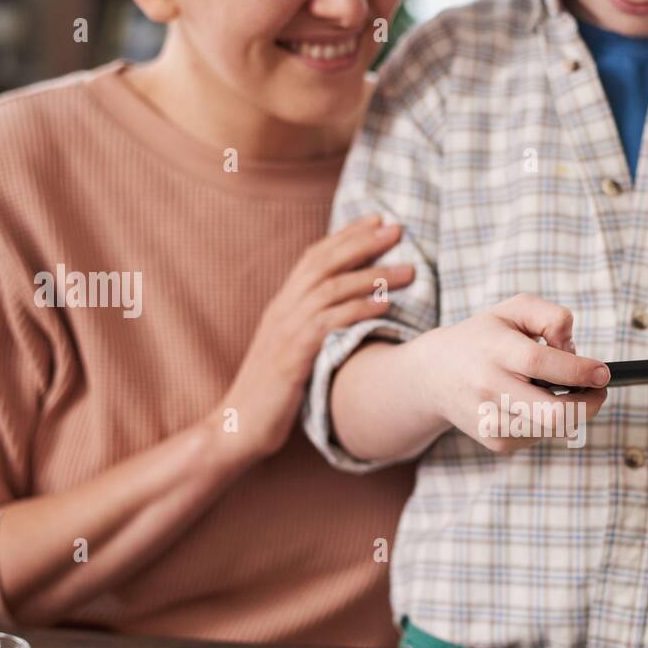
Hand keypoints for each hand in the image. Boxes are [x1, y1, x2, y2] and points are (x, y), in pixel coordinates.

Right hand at [211, 214, 413, 463]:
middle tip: (398, 228)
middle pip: (324, 262)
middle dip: (363, 242)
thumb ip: (312, 330)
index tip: (377, 220)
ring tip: (410, 271)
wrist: (237, 426)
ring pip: (332, 288)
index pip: (314, 257)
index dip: (346, 235)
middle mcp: (282, 310)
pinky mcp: (293, 355)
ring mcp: (286, 330)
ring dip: (373, 276)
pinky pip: (330, 323)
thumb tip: (345, 320)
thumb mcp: (292, 354)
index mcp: (281, 306)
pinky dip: (359, 310)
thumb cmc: (271, 396)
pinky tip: (386, 306)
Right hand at [411, 294, 609, 452]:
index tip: (603, 372)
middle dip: (589, 405)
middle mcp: (490, 388)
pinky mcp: (496, 441)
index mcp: (495, 351)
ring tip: (567, 390)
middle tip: (599, 390)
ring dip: (573, 412)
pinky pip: (541, 437)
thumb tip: (573, 349)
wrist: (433, 376)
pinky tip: (539, 403)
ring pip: (554, 429)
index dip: (580, 371)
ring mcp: (492, 421)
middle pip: (554, 414)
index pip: (541, 365)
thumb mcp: (512, 310)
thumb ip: (549, 316)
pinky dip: (551, 421)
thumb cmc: (483, 338)